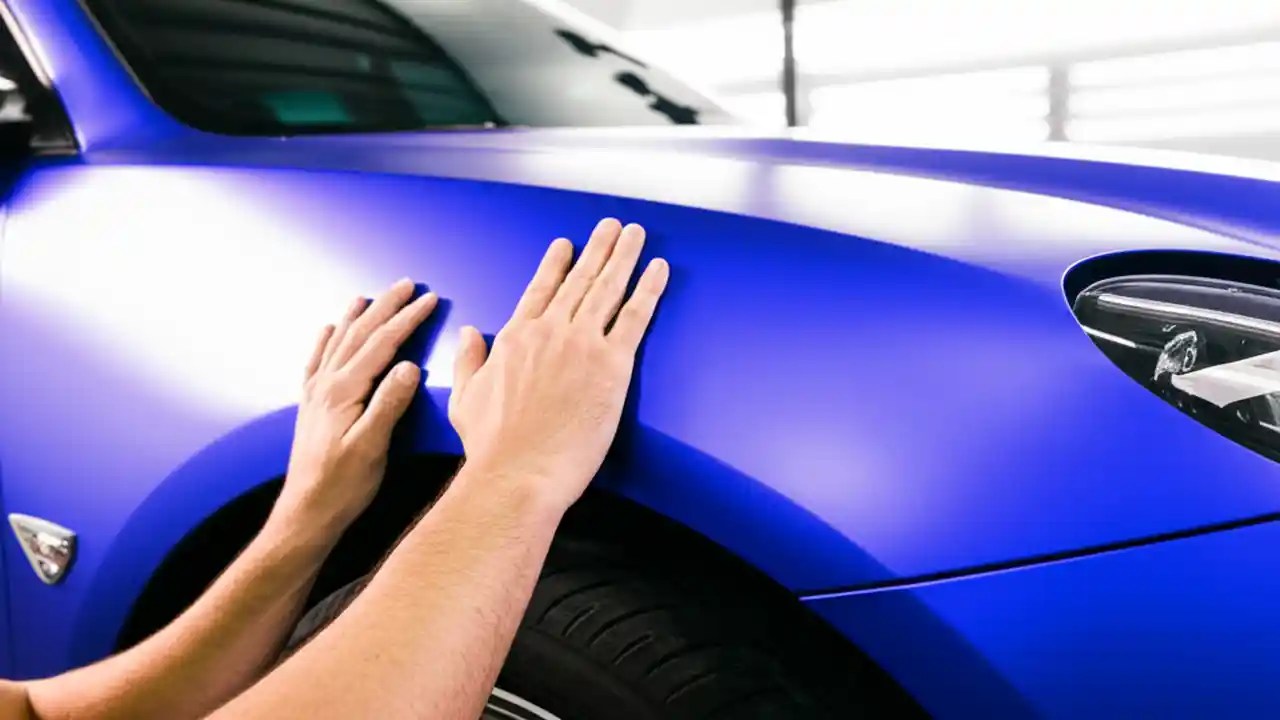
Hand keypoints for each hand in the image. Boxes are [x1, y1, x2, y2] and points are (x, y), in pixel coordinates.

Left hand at [272, 279, 437, 542]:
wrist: (306, 512)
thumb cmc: (342, 486)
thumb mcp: (372, 447)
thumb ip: (389, 404)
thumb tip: (409, 367)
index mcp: (344, 391)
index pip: (382, 345)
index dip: (407, 320)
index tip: (428, 300)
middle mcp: (326, 385)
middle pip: (360, 334)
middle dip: (386, 307)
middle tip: (406, 285)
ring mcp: (316, 394)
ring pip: (339, 342)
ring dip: (358, 316)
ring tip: (369, 295)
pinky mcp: (312, 406)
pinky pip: (318, 361)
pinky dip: (326, 340)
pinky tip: (329, 330)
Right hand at [449, 218, 669, 513]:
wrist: (518, 471)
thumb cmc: (491, 446)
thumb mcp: (466, 398)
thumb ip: (469, 361)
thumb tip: (468, 334)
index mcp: (515, 338)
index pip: (540, 290)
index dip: (555, 265)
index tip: (566, 245)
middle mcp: (549, 331)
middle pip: (579, 280)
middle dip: (597, 249)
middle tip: (612, 226)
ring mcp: (582, 344)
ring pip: (608, 288)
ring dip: (624, 256)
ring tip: (635, 234)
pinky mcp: (612, 365)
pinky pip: (635, 316)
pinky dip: (649, 289)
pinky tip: (658, 270)